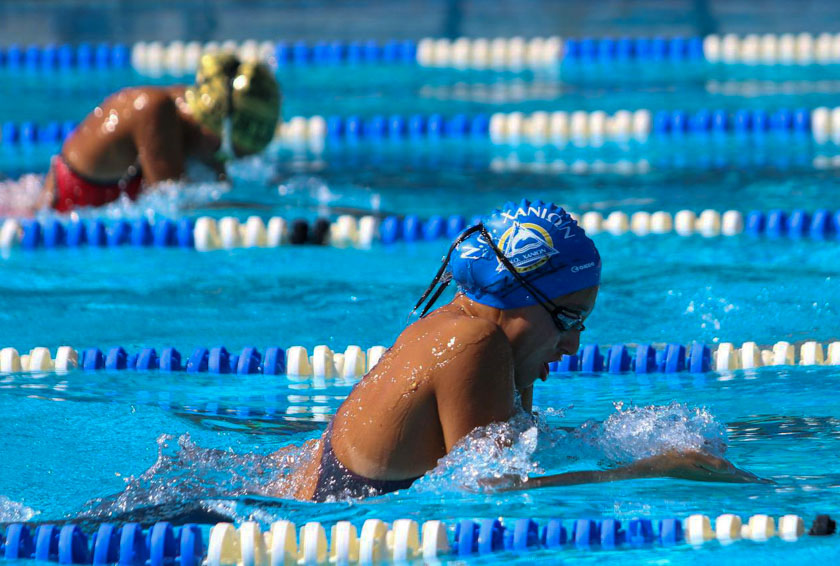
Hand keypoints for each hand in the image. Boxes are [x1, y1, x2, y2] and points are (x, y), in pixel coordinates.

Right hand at [629, 451, 768, 483]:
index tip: (769, 483)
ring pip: (725, 467)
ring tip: (750, 474)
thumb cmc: (675, 458)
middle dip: (749, 476)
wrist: (656, 464)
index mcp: (714, 473)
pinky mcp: (696, 466)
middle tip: (766, 482)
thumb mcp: (695, 455)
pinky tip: (723, 452)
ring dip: (737, 470)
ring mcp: (703, 470)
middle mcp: (711, 473)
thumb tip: (732, 468)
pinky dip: (722, 459)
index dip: (753, 478)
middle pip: (735, 474)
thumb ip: (713, 461)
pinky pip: (714, 461)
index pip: (739, 476)